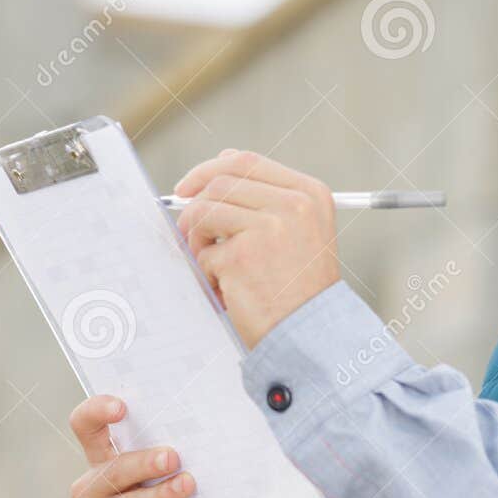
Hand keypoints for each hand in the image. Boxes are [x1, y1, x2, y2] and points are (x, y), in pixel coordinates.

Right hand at [68, 394, 207, 497]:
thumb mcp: (164, 483)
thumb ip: (166, 463)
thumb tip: (198, 441)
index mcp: (101, 462)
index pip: (86, 426)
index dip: (97, 411)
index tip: (121, 407)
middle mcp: (89, 488)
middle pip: (113, 468)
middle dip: (144, 462)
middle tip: (173, 457)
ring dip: (162, 495)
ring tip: (189, 486)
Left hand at [172, 149, 340, 349]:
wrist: (311, 335)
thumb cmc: (299, 287)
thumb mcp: (301, 231)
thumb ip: (266, 198)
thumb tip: (214, 172)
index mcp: (309, 193)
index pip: (246, 162)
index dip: (208, 170)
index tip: (187, 188)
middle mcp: (293, 205)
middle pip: (220, 183)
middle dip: (194, 205)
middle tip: (186, 230)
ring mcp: (268, 228)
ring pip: (203, 213)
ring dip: (197, 242)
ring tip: (214, 268)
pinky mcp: (241, 257)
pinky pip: (203, 254)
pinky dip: (208, 275)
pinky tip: (229, 291)